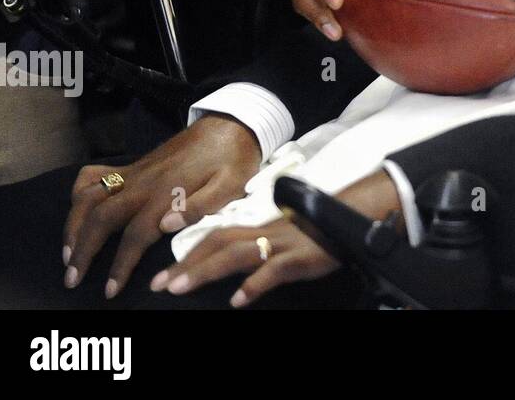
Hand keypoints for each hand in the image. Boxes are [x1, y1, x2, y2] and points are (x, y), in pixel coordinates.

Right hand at [62, 115, 260, 298]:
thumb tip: (165, 226)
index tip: (111, 290)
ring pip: (90, 197)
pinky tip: (77, 212)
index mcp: (168, 192)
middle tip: (72, 280)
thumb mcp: (231, 184)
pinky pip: (94, 175)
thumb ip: (201, 206)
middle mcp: (144, 182)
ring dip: (74, 226)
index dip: (120, 264)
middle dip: (83, 250)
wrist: (230, 125)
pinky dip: (79, 193)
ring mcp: (135, 172)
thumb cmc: (234, 160)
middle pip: (102, 218)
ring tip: (68, 255)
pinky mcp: (133, 165)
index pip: (135, 235)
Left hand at [150, 170, 401, 306]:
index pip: (217, 235)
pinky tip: (238, 300)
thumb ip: (261, 247)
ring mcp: (282, 244)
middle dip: (185, 263)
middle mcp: (266, 233)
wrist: (357, 214)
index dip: (189, 250)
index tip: (162, 270)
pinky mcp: (300, 258)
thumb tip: (236, 269)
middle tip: (157, 284)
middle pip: (218, 243)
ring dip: (205, 270)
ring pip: (236, 254)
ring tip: (179, 287)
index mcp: (260, 227)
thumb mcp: (287, 237)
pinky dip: (253, 285)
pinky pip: (273, 271)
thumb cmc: (322, 229)